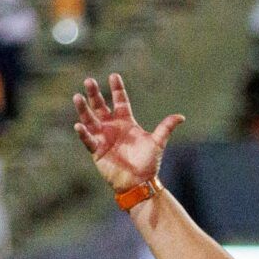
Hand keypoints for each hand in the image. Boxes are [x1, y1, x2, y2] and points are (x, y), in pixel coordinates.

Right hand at [71, 73, 182, 196]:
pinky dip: (83, 133)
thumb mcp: (157, 143)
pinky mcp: (97, 150)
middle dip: (95, 94)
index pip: (120, 101)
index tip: (113, 75)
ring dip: (83, 109)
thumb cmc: (148, 163)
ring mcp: (103, 138)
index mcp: (126, 122)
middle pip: (101, 106)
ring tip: (77, 96)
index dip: (117, 89)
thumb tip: (181, 117)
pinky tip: (78, 125)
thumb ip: (165, 128)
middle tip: (88, 80)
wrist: (139, 183)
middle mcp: (112, 127)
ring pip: (90, 120)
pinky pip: (88, 140)